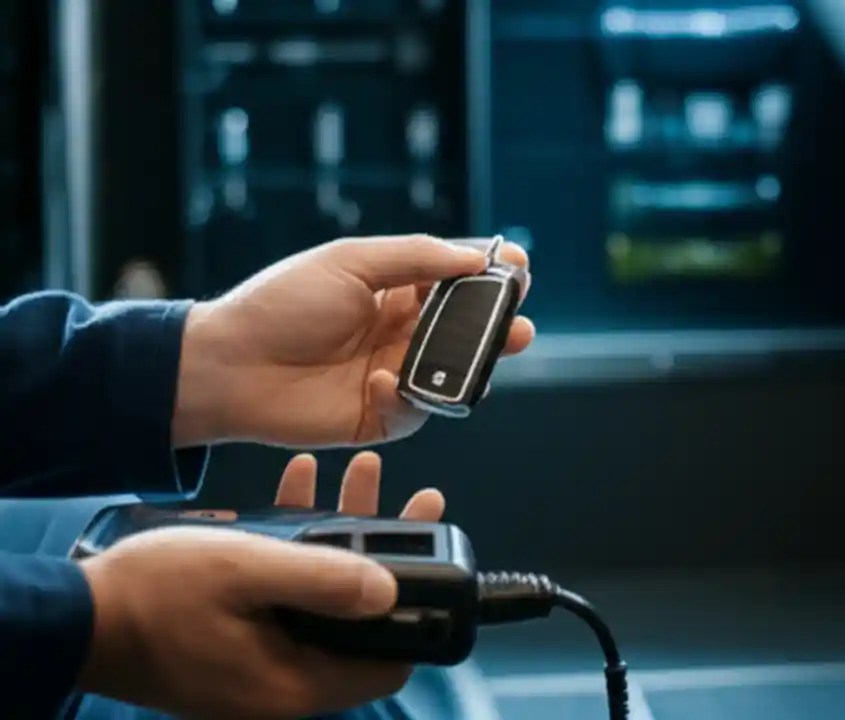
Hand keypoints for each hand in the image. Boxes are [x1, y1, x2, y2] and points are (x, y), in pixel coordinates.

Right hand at [78, 453, 444, 719]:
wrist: (75, 614)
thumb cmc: (157, 594)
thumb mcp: (247, 572)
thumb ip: (325, 580)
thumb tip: (393, 589)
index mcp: (299, 682)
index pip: (389, 661)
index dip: (419, 608)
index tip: (434, 549)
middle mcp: (288, 682)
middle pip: (363, 620)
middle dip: (389, 550)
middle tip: (412, 494)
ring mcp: (263, 663)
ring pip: (327, 599)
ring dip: (346, 535)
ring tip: (363, 474)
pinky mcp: (241, 642)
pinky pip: (288, 597)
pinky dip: (301, 548)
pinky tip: (302, 489)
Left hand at [173, 235, 534, 448]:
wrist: (228, 366)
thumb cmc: (280, 304)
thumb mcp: (349, 261)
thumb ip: (415, 258)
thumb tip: (476, 258)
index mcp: (395, 289)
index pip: (458, 280)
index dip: (491, 274)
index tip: (518, 268)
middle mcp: (401, 332)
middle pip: (469, 330)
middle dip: (501, 326)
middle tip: (521, 325)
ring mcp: (395, 375)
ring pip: (454, 374)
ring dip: (477, 366)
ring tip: (493, 355)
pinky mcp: (381, 417)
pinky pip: (416, 409)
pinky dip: (407, 396)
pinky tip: (380, 381)